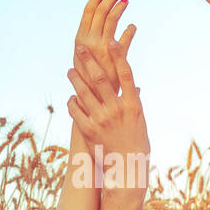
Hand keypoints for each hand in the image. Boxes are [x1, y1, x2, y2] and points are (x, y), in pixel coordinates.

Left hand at [66, 42, 149, 160]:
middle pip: (100, 79)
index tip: (111, 41)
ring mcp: (101, 120)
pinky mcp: (88, 130)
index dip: (118, 56)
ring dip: (75, 79)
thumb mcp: (140, 122)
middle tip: (80, 48)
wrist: (126, 169)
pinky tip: (71, 98)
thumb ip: (134, 103)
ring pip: (84, 92)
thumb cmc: (136, 145)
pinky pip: (75, 111)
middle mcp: (116, 109)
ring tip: (70, 70)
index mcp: (133, 105)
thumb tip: (135, 87)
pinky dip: (72, 102)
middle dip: (88, 61)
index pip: (125, 74)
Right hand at [74, 0, 134, 94]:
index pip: (88, 12)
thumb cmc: (91, 81)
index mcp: (80, 40)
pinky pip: (123, 38)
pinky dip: (129, 31)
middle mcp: (88, 41)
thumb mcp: (89, 59)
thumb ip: (100, 43)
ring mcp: (101, 48)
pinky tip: (133, 27)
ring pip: (110, 20)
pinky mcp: (113, 57)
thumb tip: (116, 30)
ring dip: (118, 7)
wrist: (92, 101)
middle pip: (99, 12)